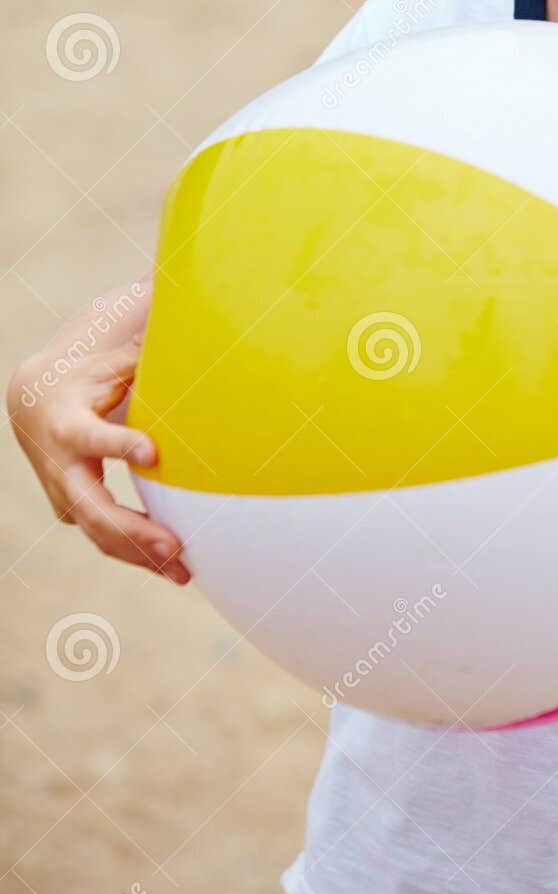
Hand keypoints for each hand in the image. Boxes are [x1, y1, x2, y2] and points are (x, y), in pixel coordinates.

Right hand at [7, 337, 190, 583]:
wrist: (32, 407)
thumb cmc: (87, 378)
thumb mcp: (110, 363)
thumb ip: (145, 355)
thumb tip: (189, 320)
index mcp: (70, 425)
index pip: (94, 438)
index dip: (120, 445)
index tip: (153, 453)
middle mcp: (61, 467)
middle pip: (94, 507)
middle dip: (134, 530)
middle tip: (176, 547)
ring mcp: (63, 496)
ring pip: (99, 534)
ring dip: (142, 557)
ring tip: (186, 573)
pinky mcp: (72, 513)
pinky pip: (104, 540)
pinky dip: (138, 556)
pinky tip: (175, 570)